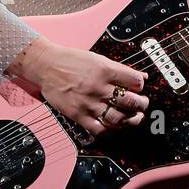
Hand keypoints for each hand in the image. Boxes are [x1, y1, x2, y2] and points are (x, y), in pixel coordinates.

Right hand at [7, 37, 149, 136]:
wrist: (46, 66)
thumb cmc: (71, 61)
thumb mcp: (99, 59)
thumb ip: (120, 70)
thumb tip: (141, 77)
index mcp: (106, 70)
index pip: (135, 81)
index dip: (141, 86)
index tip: (139, 87)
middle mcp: (98, 87)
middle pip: (130, 101)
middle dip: (141, 104)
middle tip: (142, 104)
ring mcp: (88, 102)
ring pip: (117, 118)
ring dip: (130, 120)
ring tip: (134, 117)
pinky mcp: (77, 114)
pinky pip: (98, 128)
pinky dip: (109, 129)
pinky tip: (114, 125)